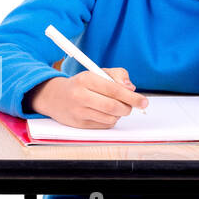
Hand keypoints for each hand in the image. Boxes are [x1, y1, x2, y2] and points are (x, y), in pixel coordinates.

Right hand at [27, 68, 147, 128]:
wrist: (54, 96)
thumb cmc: (81, 84)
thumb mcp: (97, 72)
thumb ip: (118, 75)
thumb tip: (131, 88)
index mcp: (86, 79)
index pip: (114, 90)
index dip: (132, 97)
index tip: (143, 102)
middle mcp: (80, 95)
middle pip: (113, 107)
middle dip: (127, 108)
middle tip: (131, 106)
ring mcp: (78, 111)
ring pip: (110, 118)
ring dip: (118, 115)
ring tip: (114, 108)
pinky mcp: (78, 124)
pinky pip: (103, 126)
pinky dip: (110, 120)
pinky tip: (104, 113)